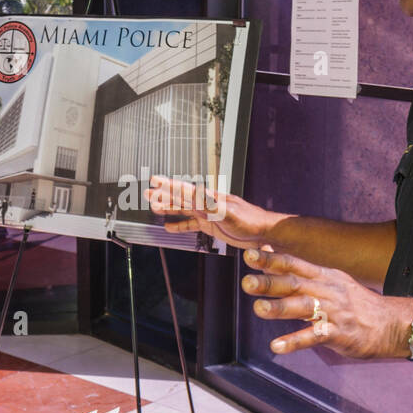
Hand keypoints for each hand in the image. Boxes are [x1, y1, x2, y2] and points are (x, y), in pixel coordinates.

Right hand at [145, 175, 280, 250]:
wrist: (264, 231)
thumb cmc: (251, 221)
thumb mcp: (230, 213)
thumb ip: (212, 207)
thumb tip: (197, 200)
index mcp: (210, 198)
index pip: (185, 190)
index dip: (169, 186)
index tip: (155, 180)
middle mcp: (207, 204)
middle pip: (181, 199)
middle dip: (164, 196)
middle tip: (147, 194)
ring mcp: (208, 214)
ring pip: (184, 210)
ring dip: (169, 209)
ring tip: (153, 207)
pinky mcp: (211, 226)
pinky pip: (191, 225)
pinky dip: (180, 225)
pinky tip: (170, 227)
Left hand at [241, 248, 412, 358]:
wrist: (392, 323)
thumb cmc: (354, 303)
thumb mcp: (328, 280)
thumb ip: (296, 269)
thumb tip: (267, 251)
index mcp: (323, 276)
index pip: (294, 263)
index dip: (271, 259)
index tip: (249, 255)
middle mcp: (327, 290)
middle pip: (295, 283)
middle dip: (270, 282)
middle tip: (246, 282)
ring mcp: (334, 311)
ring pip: (304, 307)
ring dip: (280, 308)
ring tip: (258, 309)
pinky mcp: (339, 333)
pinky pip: (315, 336)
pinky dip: (295, 341)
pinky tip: (277, 346)